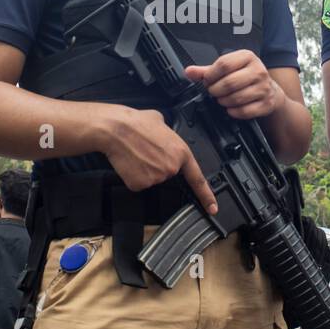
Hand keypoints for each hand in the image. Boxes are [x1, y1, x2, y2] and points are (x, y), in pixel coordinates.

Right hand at [100, 107, 218, 214]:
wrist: (116, 129)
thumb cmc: (137, 122)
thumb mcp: (161, 121)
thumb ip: (168, 133)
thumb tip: (163, 134)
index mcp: (181, 153)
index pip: (198, 179)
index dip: (206, 196)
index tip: (213, 208)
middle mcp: (171, 168)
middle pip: (167, 174)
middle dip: (158, 165)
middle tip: (146, 150)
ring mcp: (156, 178)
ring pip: (151, 178)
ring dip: (144, 170)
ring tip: (136, 153)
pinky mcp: (140, 184)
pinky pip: (138, 183)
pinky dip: (133, 175)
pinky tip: (129, 162)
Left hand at [184, 50, 283, 120]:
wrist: (268, 89)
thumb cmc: (245, 76)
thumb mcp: (227, 69)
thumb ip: (207, 71)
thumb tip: (189, 72)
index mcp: (247, 57)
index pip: (224, 64)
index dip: (211, 75)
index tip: (207, 80)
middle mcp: (258, 70)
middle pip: (229, 83)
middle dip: (216, 90)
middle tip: (214, 91)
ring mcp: (264, 88)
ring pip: (236, 98)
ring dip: (223, 101)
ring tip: (222, 98)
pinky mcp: (266, 103)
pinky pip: (244, 111)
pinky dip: (233, 112)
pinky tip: (232, 107)